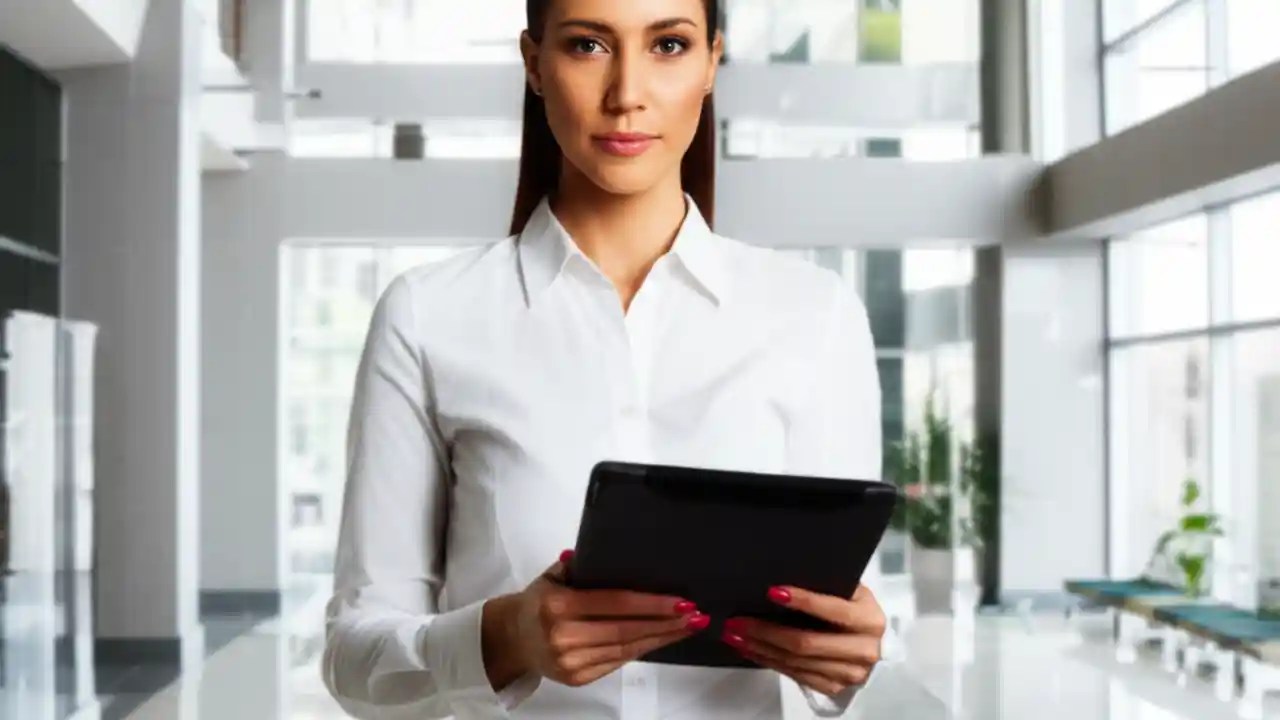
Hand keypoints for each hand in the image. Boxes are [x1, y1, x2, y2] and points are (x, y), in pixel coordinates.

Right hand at [482, 551, 710, 689]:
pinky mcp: (578, 678)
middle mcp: (564, 636)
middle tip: (696, 616)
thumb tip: (625, 555)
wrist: (512, 639)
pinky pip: (618, 662)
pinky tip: (661, 638)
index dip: (652, 604)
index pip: (615, 603)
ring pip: (626, 650)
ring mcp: (571, 662)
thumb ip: (585, 565)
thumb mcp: (554, 575)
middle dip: (666, 623)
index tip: (682, 602)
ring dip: (661, 638)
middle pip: (626, 630)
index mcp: (558, 605)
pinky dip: (643, 649)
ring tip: (688, 627)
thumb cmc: (539, 601)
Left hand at [721, 584, 885, 696]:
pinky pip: (794, 674)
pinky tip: (750, 648)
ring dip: (760, 647)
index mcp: (869, 619)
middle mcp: (863, 650)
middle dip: (766, 631)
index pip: (832, 610)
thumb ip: (827, 586)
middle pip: (805, 642)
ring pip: (796, 661)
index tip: (772, 592)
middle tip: (737, 620)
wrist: (870, 645)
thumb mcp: (851, 592)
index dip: (802, 600)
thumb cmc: (854, 610)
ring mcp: (848, 673)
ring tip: (735, 634)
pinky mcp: (833, 687)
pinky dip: (768, 660)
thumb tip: (782, 577)